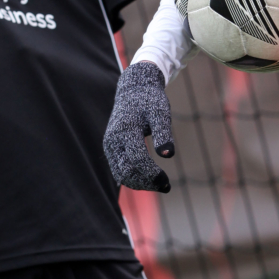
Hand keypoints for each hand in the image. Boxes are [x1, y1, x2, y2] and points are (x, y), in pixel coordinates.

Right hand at [103, 62, 174, 192]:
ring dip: (139, 183)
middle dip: (146, 182)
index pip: (137, 160)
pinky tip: (150, 179)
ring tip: (160, 185)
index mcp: (125, 130)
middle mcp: (113, 141)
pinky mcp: (111, 150)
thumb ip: (164, 133)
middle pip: (126, 172)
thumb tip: (168, 155)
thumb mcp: (160, 113)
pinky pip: (119, 170)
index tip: (167, 182)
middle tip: (166, 186)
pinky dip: (134, 178)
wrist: (133, 91)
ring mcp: (110, 146)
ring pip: (120, 174)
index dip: (152, 173)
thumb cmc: (150, 101)